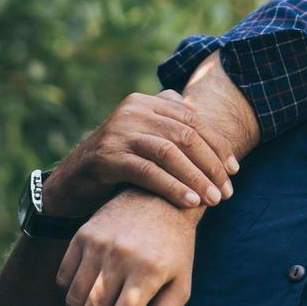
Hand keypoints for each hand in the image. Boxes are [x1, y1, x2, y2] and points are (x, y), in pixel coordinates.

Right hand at [49, 90, 237, 215]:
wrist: (72, 183)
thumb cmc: (119, 161)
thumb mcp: (144, 137)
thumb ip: (168, 120)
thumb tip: (199, 112)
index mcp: (146, 103)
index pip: (194, 121)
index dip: (218, 146)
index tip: (234, 171)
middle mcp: (132, 112)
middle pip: (186, 136)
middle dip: (211, 166)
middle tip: (227, 192)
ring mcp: (118, 133)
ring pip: (169, 153)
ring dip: (196, 178)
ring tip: (213, 200)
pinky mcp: (106, 157)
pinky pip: (148, 172)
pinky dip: (172, 187)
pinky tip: (189, 202)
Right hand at [56, 190, 199, 305]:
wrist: (160, 200)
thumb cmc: (176, 249)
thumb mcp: (180, 285)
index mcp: (148, 272)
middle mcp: (119, 257)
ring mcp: (97, 245)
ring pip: (75, 301)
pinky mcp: (80, 237)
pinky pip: (64, 280)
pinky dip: (73, 295)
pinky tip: (92, 293)